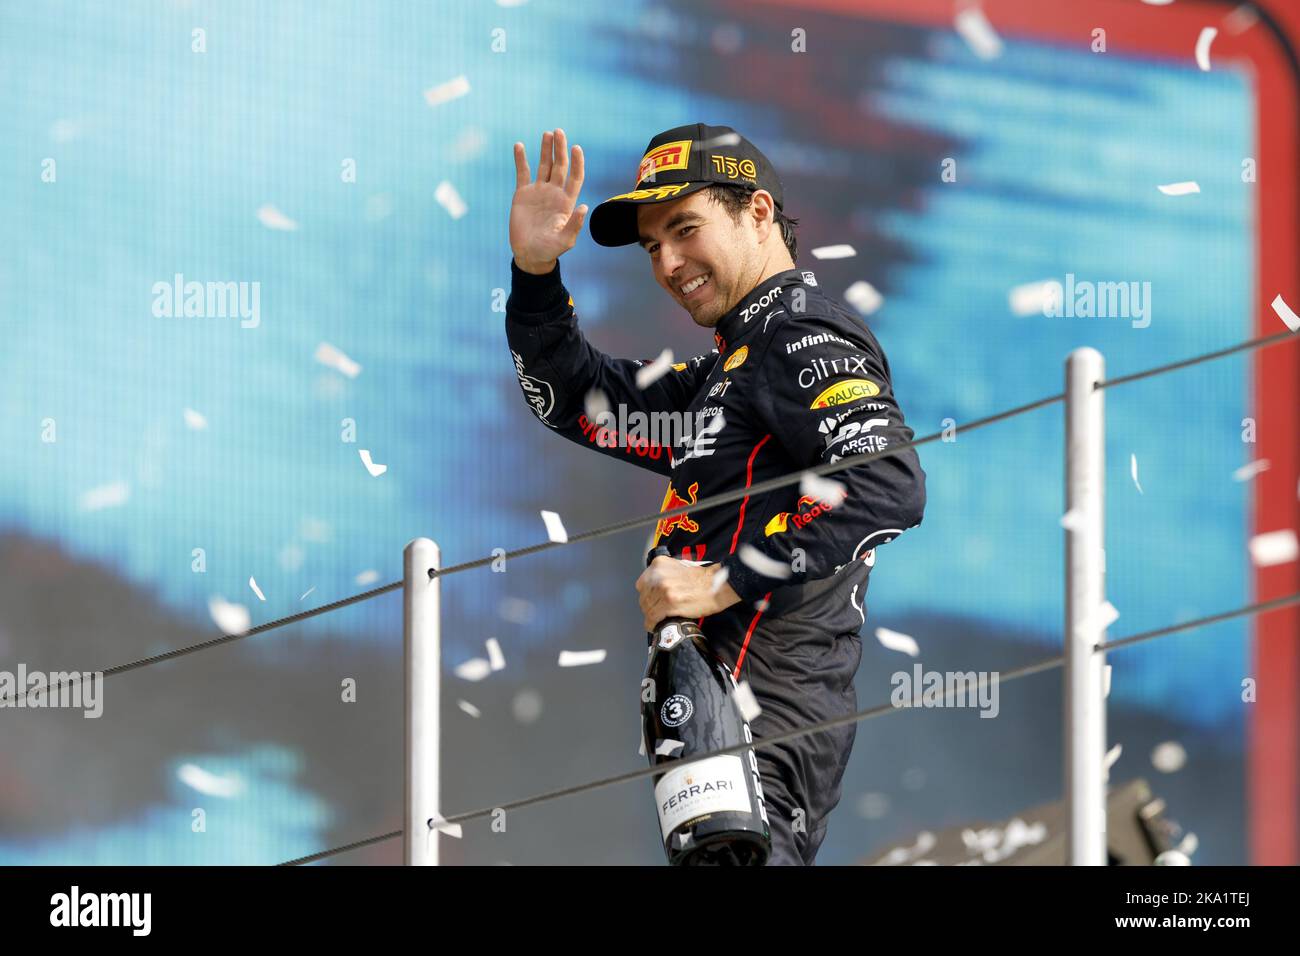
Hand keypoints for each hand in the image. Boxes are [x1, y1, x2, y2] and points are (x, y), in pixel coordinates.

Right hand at [510, 128, 586, 273]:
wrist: (529, 254)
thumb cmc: (550, 250)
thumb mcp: (564, 240)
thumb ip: (574, 225)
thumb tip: (584, 207)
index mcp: (566, 201)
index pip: (575, 177)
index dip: (577, 162)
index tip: (576, 148)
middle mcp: (554, 193)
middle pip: (560, 166)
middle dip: (560, 149)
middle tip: (559, 131)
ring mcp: (538, 192)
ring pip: (544, 166)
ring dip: (546, 150)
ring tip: (547, 134)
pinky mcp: (523, 194)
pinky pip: (522, 173)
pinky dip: (520, 159)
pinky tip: (519, 145)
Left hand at [635, 556, 741, 631]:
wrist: (716, 585)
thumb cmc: (701, 578)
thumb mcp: (678, 567)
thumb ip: (664, 574)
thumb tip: (653, 590)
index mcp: (659, 564)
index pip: (642, 584)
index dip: (646, 595)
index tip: (650, 601)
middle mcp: (659, 575)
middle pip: (644, 597)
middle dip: (648, 607)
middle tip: (654, 613)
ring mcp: (664, 589)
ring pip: (648, 608)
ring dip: (650, 617)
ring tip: (655, 621)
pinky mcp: (669, 603)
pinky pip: (653, 617)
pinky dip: (652, 624)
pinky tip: (655, 626)